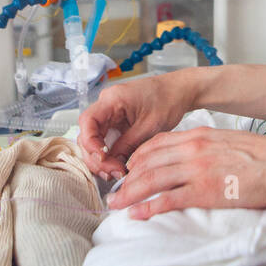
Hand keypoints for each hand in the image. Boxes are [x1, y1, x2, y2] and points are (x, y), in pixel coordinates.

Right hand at [76, 70, 197, 178]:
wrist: (179, 91)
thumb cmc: (168, 100)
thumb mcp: (149, 126)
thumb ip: (128, 145)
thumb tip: (112, 164)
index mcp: (112, 99)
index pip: (88, 121)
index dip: (90, 143)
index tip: (102, 159)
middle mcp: (106, 105)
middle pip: (87, 134)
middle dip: (96, 157)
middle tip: (112, 172)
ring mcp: (109, 114)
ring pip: (94, 140)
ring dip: (101, 159)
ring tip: (116, 173)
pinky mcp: (115, 123)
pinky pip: (105, 140)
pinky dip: (109, 155)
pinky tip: (117, 167)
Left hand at [106, 127, 265, 218]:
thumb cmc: (262, 155)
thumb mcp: (227, 142)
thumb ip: (207, 147)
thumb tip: (194, 159)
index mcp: (197, 136)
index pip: (156, 144)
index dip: (137, 158)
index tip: (128, 170)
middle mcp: (192, 150)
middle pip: (148, 163)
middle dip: (127, 179)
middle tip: (115, 193)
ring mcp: (196, 171)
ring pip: (152, 181)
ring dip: (130, 194)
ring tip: (116, 206)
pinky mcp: (204, 192)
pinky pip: (168, 200)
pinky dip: (149, 208)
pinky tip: (137, 215)